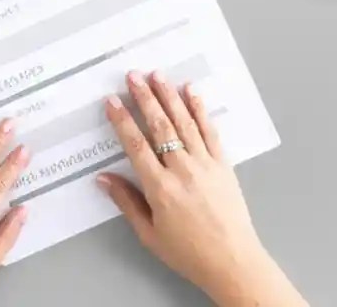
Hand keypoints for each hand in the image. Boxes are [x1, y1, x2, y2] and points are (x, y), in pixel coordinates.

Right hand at [97, 72, 306, 306]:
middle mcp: (182, 170)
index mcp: (160, 188)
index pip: (136, 145)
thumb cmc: (189, 252)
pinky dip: (200, 110)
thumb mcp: (149, 233)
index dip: (122, 120)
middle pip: (160, 125)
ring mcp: (206, 165)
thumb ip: (127, 202)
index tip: (112, 101)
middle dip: (144, 97)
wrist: (232, 261)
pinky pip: (210, 131)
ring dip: (169, 96)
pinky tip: (192, 93)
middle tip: (132, 76)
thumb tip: (104, 178)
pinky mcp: (223, 165)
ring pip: (184, 122)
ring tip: (157, 75)